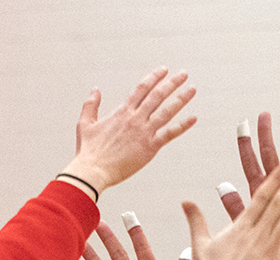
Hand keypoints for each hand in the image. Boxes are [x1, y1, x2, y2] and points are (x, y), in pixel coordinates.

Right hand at [61, 68, 197, 194]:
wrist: (93, 170)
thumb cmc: (89, 150)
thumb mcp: (85, 123)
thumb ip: (91, 105)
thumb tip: (95, 90)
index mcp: (122, 112)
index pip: (141, 89)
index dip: (154, 78)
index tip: (164, 70)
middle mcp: (135, 118)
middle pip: (157, 95)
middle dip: (172, 83)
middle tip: (184, 74)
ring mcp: (144, 132)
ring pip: (167, 111)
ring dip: (181, 99)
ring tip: (192, 90)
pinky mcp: (150, 147)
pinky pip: (170, 134)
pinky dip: (183, 126)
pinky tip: (193, 118)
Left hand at [219, 114, 279, 252]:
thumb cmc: (263, 250)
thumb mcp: (241, 229)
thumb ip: (232, 207)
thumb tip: (216, 189)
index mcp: (258, 192)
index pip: (250, 164)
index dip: (246, 146)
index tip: (242, 126)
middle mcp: (275, 187)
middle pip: (270, 156)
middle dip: (267, 135)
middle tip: (265, 115)